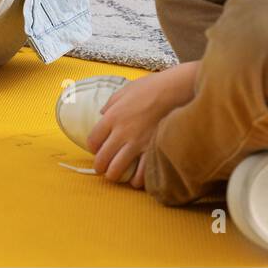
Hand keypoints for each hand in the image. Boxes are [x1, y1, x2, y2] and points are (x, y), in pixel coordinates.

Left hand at [86, 63, 199, 188]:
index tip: (96, 148)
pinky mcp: (152, 150)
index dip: (93, 147)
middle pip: (102, 158)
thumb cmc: (151, 87)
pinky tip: (135, 179)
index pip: (93, 140)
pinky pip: (141, 173)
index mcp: (112, 117)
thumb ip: (111, 103)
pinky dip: (136, 179)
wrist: (174, 91)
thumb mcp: (125, 90)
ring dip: (113, 174)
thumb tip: (102, 113)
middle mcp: (121, 133)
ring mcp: (137, 144)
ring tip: (115, 174)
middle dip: (99, 166)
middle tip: (102, 167)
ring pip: (117, 169)